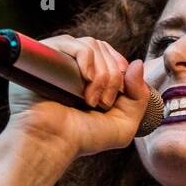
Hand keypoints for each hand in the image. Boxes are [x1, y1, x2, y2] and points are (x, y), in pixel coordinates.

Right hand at [5, 34, 151, 159]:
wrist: (51, 142)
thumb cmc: (81, 138)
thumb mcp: (123, 124)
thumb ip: (139, 96)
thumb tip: (137, 63)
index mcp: (90, 78)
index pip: (111, 55)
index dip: (120, 69)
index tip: (119, 94)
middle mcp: (75, 66)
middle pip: (105, 49)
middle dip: (112, 77)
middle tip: (103, 104)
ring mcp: (60, 59)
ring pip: (92, 45)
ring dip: (101, 74)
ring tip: (90, 100)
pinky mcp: (46, 55)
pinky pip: (74, 43)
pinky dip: (86, 59)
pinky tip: (85, 79)